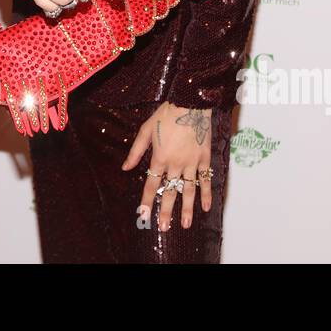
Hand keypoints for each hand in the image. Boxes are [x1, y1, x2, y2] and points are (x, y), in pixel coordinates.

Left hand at [122, 102, 214, 230]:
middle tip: (164, 228)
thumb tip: (125, 168)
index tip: (144, 215)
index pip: (152, 185)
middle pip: (170, 192)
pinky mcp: (204, 158)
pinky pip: (205, 179)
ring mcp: (192, 163)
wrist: (189, 103)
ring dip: (187, 209)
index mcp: (159, 158)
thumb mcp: (146, 131)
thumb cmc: (166, 114)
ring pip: (189, 190)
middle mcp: (176, 164)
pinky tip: (205, 207)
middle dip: (166, 211)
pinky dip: (206, 193)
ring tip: (185, 225)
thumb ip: (135, 152)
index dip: (147, 201)